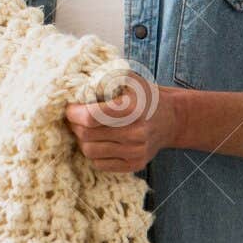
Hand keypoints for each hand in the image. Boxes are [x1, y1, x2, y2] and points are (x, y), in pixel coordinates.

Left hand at [63, 73, 179, 173]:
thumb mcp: (128, 78)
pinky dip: (94, 152)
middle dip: (75, 124)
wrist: (171, 119)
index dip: (74, 112)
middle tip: (76, 117)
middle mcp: (137, 133)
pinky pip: (99, 164)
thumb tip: (76, 84)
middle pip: (86, 134)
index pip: (91, 116)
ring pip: (90, 151)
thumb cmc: (143, 96)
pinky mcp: (135, 165)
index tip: (71, 107)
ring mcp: (137, 151)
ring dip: (82, 139)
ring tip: (87, 129)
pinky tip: (100, 141)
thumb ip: (104, 77)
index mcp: (133, 108)